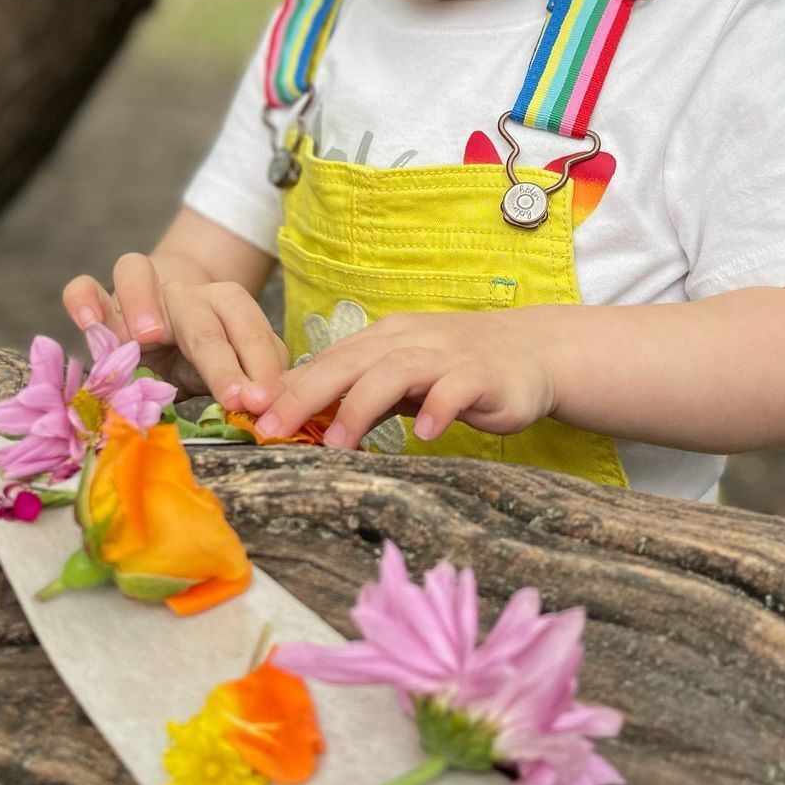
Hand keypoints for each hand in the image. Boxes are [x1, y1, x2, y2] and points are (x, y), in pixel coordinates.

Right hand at [62, 254, 286, 409]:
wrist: (161, 319)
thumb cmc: (201, 351)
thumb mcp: (233, 365)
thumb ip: (255, 377)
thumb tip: (276, 407)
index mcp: (226, 306)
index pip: (248, 327)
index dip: (260, 364)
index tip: (265, 402)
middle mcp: (185, 293)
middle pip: (203, 317)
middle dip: (222, 361)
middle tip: (235, 398)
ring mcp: (140, 292)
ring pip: (137, 273)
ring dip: (143, 301)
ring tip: (144, 338)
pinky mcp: (99, 301)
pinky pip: (84, 288)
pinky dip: (83, 300)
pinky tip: (88, 324)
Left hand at [251, 310, 556, 448]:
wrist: (533, 351)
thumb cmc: (456, 369)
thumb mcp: (400, 377)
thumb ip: (357, 395)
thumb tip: (303, 421)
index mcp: (382, 340)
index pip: (325, 363)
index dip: (287, 390)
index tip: (251, 419)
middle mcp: (408, 340)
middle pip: (348, 363)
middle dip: (306, 396)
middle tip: (274, 429)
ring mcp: (446, 355)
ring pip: (394, 372)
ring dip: (362, 407)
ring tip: (338, 444)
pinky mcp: (482, 375)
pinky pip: (456, 388)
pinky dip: (439, 409)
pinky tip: (424, 434)